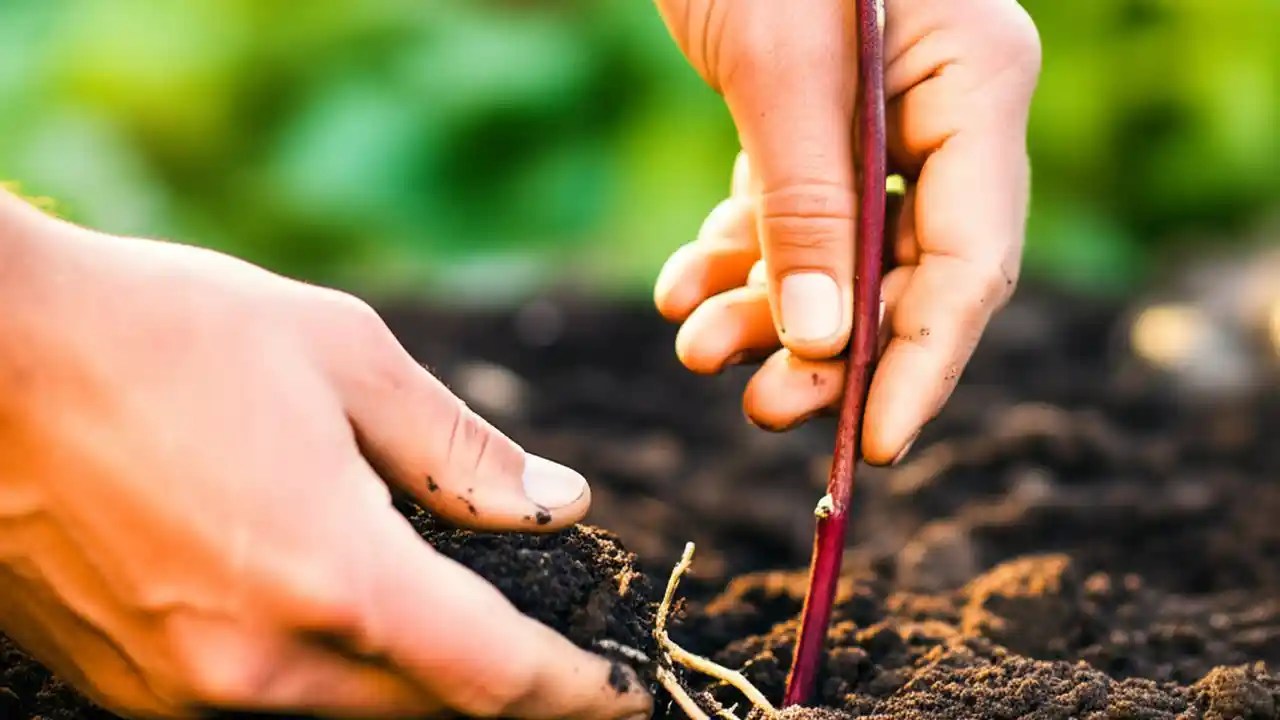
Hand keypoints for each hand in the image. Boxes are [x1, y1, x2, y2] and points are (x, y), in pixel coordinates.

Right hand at [0, 193, 651, 719]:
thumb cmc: (168, 335)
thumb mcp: (346, 360)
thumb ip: (463, 451)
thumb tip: (557, 506)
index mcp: (336, 580)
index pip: (499, 680)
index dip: (580, 695)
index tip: (629, 698)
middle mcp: (264, 666)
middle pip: (432, 714)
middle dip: (508, 694)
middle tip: (559, 660)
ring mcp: (186, 694)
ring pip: (351, 719)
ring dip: (420, 687)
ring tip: (458, 631)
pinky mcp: (130, 691)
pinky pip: (267, 706)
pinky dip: (332, 676)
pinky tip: (340, 618)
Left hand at [651, 0, 1040, 462]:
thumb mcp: (782, 66)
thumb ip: (808, 201)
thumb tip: (818, 341)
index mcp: (975, 86)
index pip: (973, 260)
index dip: (925, 363)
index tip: (876, 444)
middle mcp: (941, 112)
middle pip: (905, 275)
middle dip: (829, 352)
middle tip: (760, 407)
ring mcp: (877, 121)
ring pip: (836, 259)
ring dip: (766, 315)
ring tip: (695, 343)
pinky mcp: (809, 125)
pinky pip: (786, 219)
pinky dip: (737, 262)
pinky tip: (686, 287)